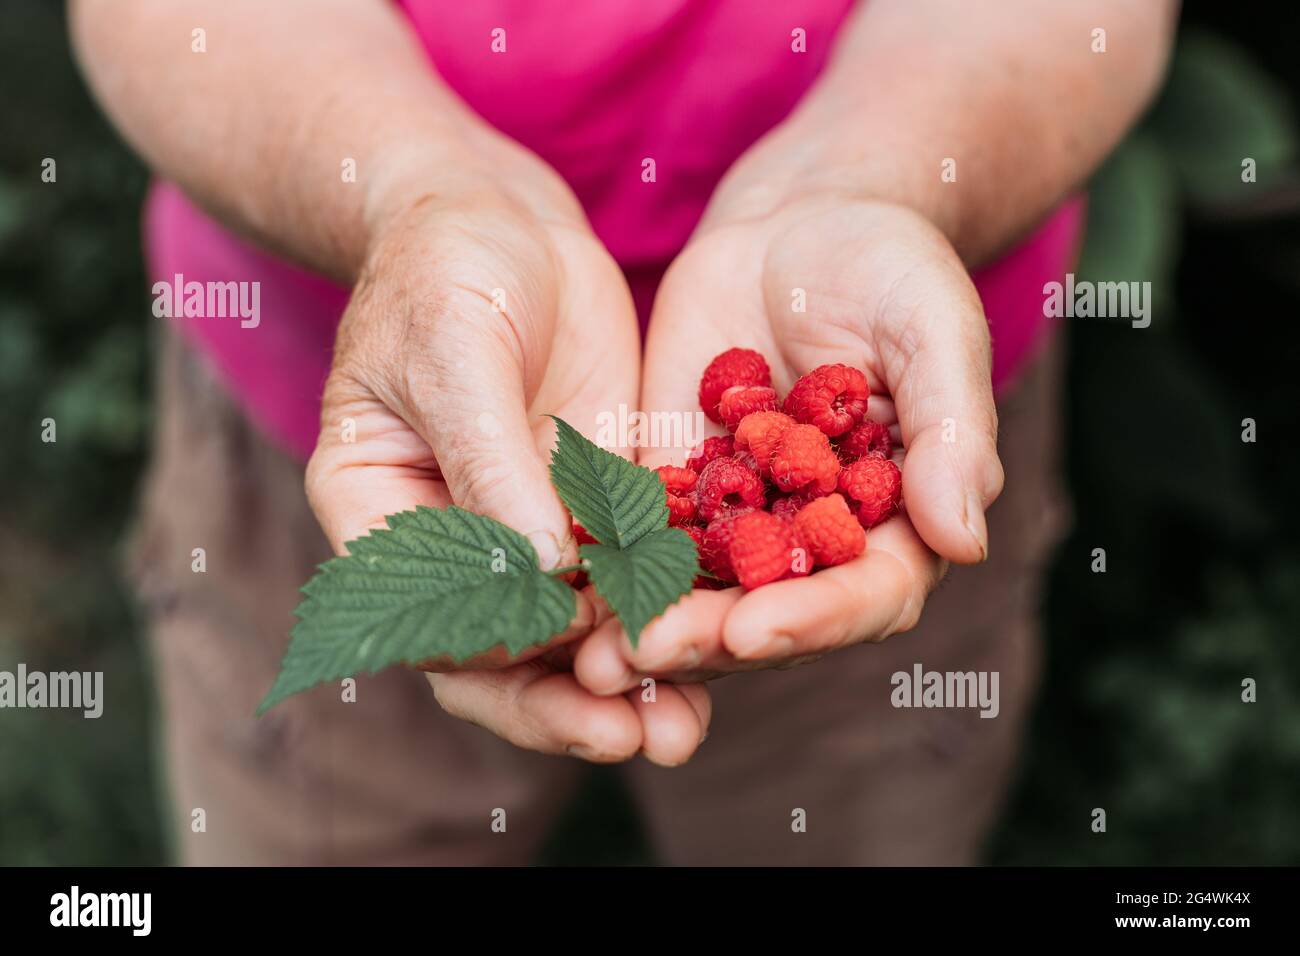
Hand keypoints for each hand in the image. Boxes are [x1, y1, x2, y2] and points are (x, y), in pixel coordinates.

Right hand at [306, 178, 709, 764]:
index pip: (424, 616)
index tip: (563, 638)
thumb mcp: (453, 351)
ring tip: (684, 727)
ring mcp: (526, 534)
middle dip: (563, 703)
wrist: (506, 221)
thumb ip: (488, 462)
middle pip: (496, 658)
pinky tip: (716, 651)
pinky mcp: (593, 511)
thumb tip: (536, 574)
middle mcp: (452, 548)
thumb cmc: (447, 267)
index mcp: (380, 518)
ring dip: (624, 682)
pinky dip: (663, 620)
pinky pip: (625, 583)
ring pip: (568, 636)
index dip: (492, 643)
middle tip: (635, 738)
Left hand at [573, 195, 1003, 691]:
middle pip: (770, 613)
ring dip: (648, 622)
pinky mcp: (677, 485)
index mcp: (897, 521)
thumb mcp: (934, 332)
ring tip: (594, 649)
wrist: (799, 223)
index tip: (753, 630)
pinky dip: (608, 560)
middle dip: (709, 640)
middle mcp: (817, 538)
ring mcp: (742, 516)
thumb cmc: (892, 268)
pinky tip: (563, 578)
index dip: (814, 619)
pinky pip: (640, 531)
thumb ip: (951, 431)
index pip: (867, 595)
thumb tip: (963, 539)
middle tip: (645, 653)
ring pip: (698, 590)